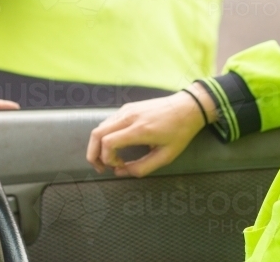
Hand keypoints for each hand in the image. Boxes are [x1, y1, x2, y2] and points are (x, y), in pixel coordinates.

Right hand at [86, 88, 215, 177]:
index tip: (118, 166)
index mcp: (139, 130)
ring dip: (98, 145)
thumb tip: (120, 172)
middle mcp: (129, 117)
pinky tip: (115, 146)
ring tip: (108, 159)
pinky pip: (108, 122)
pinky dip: (104, 136)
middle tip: (100, 167)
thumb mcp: (165, 156)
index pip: (108, 143)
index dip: (106, 159)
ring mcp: (126, 110)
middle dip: (93, 154)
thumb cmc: (179, 132)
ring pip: (100, 127)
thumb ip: (142, 168)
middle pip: (96, 134)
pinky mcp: (127, 108)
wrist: (187, 107)